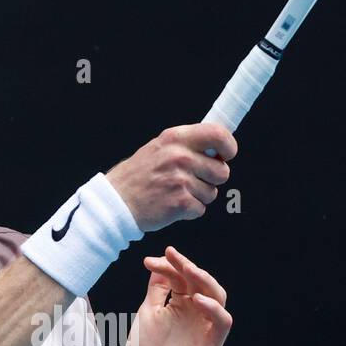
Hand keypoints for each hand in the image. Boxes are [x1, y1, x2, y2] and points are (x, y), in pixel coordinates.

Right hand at [105, 125, 236, 232]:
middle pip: (222, 171)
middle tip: (190, 181)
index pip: (218, 134)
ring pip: (212, 193)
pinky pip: (201, 209)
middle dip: (211, 180)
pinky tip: (171, 206)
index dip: (229, 146)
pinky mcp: (180, 202)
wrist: (116, 203)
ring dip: (198, 197)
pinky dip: (189, 211)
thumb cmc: (137, 177)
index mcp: (175, 138)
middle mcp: (180, 156)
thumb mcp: (158, 148)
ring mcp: (181, 180)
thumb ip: (186, 145)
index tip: (227, 155)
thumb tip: (216, 148)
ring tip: (175, 193)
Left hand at [124, 246, 232, 345]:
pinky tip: (197, 299)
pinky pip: (222, 322)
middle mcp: (197, 312)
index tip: (148, 260)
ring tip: (187, 269)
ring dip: (204, 279)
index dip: (169, 265)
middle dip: (187, 266)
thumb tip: (159, 261)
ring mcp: (206, 326)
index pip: (182, 277)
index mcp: (182, 303)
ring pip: (218, 296)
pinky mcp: (212, 343)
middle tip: (171, 255)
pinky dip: (214, 308)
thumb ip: (157, 289)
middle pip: (201, 281)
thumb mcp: (148, 312)